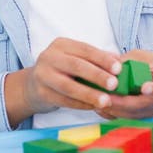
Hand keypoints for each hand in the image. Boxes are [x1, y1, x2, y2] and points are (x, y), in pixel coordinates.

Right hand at [5, 38, 121, 126]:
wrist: (33, 86)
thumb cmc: (62, 70)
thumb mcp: (75, 58)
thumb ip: (96, 58)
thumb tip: (119, 60)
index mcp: (61, 45)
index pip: (85, 49)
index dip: (102, 59)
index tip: (118, 68)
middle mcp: (49, 57)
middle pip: (76, 66)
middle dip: (97, 75)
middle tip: (114, 84)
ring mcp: (43, 75)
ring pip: (69, 86)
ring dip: (89, 94)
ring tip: (106, 101)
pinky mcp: (41, 93)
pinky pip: (64, 100)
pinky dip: (81, 105)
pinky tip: (93, 107)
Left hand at [94, 49, 152, 119]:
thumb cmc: (151, 66)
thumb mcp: (142, 57)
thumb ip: (128, 60)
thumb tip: (109, 60)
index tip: (145, 87)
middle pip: (143, 105)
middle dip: (123, 102)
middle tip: (106, 96)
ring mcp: (150, 112)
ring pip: (131, 115)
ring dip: (114, 108)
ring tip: (98, 99)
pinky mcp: (139, 118)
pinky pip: (124, 118)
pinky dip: (110, 112)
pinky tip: (97, 105)